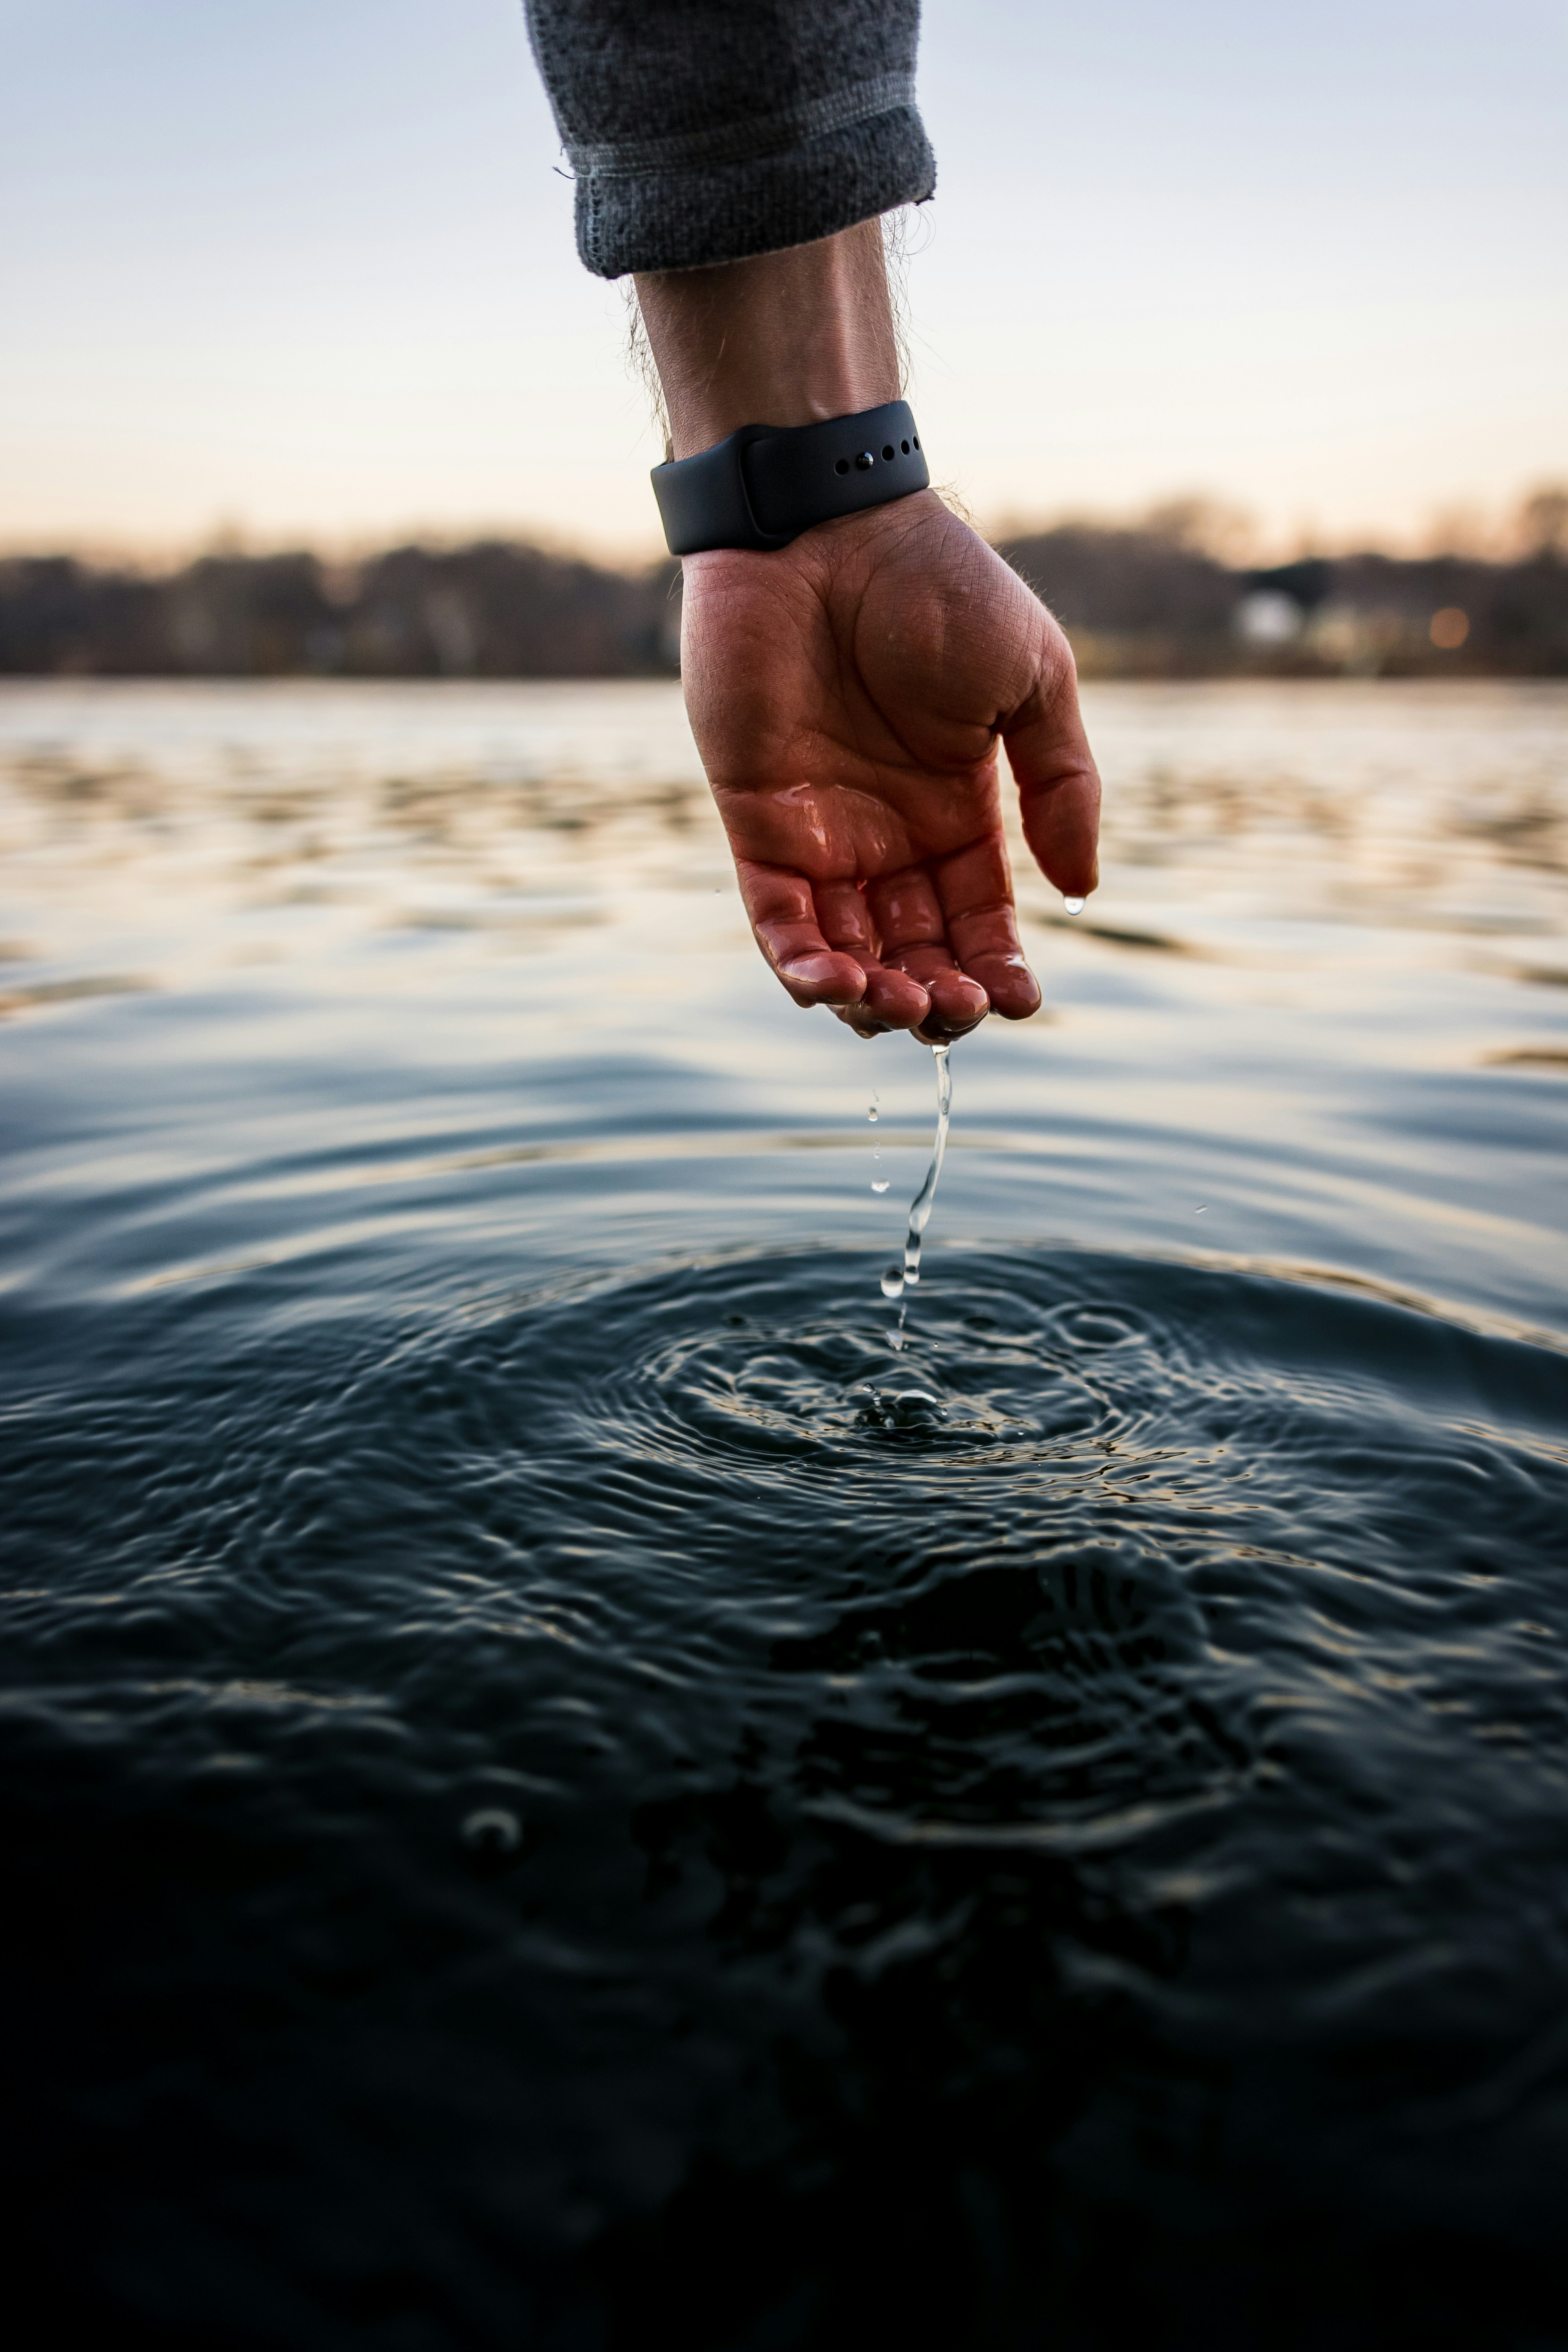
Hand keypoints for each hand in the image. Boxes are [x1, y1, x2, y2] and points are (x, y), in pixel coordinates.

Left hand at [635, 219, 1099, 1038]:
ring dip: (873, 999)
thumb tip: (1082, 889)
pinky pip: (776, 920)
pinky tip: (833, 987)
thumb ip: (1062, 785)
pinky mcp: (758, 823)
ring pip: (845, 956)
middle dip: (937, 1000)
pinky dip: (800, 965)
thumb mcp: (1034, 681)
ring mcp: (822, 835)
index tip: (1024, 1001)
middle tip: (956, 1008)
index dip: (999, 971)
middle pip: (913, 955)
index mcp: (958, 814)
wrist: (829, 527)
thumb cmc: (938, 585)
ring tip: (901, 1004)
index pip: (978, 922)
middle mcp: (889, 839)